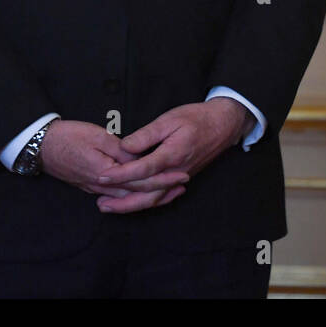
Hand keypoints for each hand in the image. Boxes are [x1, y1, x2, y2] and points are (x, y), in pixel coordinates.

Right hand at [39, 119, 189, 201]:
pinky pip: (117, 195)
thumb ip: (122, 150)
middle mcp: (102, 186)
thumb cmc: (68, 137)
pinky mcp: (91, 185)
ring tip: (170, 191)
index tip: (182, 175)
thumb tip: (142, 159)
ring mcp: (95, 188)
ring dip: (150, 196)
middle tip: (183, 186)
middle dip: (162, 191)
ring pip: (128, 197)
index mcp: (106, 173)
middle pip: (137, 194)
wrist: (41, 146)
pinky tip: (142, 192)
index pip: (141, 180)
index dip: (163, 178)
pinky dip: (133, 195)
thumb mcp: (98, 137)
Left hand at [93, 100, 249, 214]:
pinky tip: (137, 204)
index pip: (142, 170)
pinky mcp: (183, 177)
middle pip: (147, 195)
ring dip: (133, 206)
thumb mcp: (170, 119)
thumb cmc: (197, 118)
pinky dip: (149, 203)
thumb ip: (146, 135)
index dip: (120, 175)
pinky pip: (163, 196)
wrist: (224, 124)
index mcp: (172, 155)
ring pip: (155, 199)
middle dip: (122, 203)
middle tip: (101, 206)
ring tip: (112, 208)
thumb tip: (125, 147)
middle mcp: (176, 172)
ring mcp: (180, 177)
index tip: (102, 177)